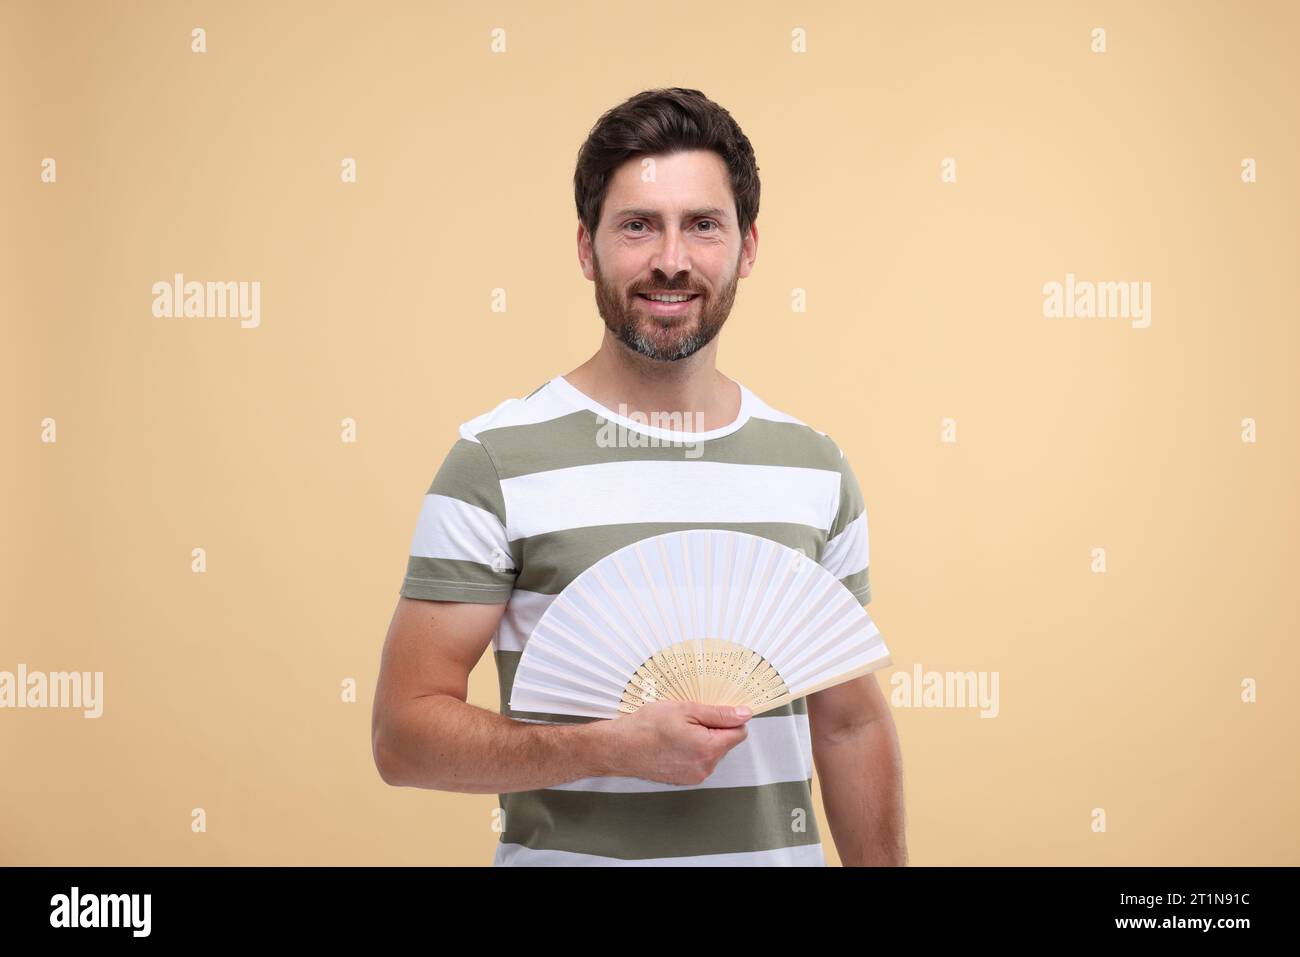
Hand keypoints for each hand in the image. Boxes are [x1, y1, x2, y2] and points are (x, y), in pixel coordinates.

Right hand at [602, 700, 751, 784]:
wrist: (620, 747)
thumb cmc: (646, 728)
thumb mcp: (686, 710)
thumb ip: (719, 714)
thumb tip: (743, 714)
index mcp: (709, 749)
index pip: (739, 732)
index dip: (729, 718)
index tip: (715, 711)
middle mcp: (705, 767)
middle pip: (725, 742)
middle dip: (713, 728)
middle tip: (688, 718)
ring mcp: (694, 775)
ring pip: (711, 751)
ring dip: (701, 739)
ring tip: (677, 730)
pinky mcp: (684, 779)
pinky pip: (698, 760)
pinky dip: (690, 750)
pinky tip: (672, 742)